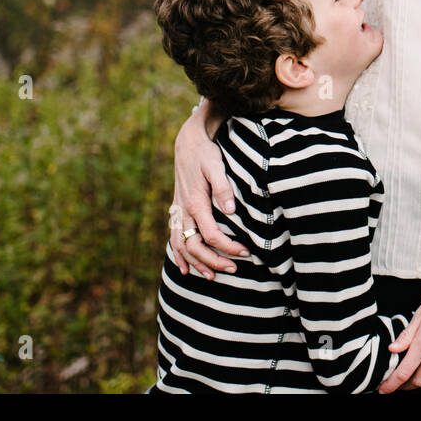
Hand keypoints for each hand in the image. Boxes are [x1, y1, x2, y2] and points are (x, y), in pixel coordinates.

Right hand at [169, 102, 248, 277]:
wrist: (188, 143)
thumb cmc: (206, 154)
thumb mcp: (216, 166)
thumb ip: (223, 188)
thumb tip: (231, 210)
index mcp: (195, 203)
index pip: (211, 235)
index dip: (228, 247)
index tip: (245, 252)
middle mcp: (184, 211)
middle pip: (195, 246)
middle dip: (213, 261)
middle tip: (233, 269)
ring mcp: (179, 212)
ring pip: (182, 246)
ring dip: (196, 263)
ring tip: (211, 277)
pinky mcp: (177, 210)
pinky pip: (174, 238)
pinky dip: (178, 255)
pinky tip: (184, 268)